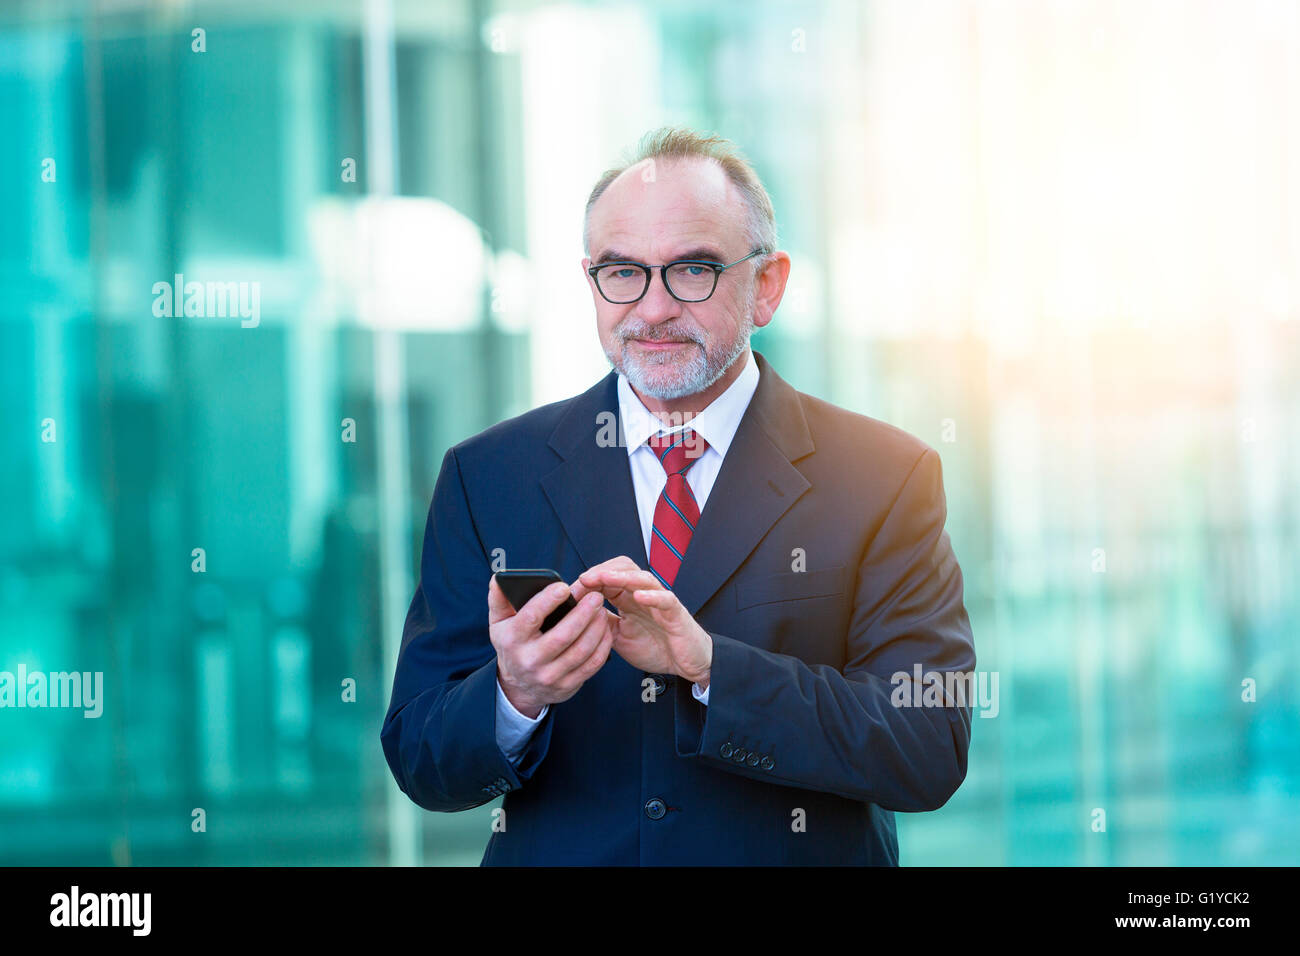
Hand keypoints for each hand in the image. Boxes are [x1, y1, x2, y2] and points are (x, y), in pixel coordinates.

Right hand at [488, 574, 614, 718]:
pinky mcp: (568, 685)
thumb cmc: (513, 645)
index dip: (548, 601)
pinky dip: (603, 645)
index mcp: (512, 640)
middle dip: (582, 614)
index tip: (564, 586)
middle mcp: (530, 660)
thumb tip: (498, 579)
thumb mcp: (499, 623)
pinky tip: (605, 629)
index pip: (531, 618)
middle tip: (596, 596)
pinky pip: (592, 664)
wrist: (520, 686)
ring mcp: (550, 676)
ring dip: (596, 628)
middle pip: (562, 636)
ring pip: (581, 650)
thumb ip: (499, 599)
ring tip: (602, 610)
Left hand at [578, 556, 712, 687]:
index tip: (572, 589)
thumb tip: (576, 614)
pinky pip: (665, 598)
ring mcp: (660, 600)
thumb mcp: (618, 637)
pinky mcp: (676, 612)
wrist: (686, 664)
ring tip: (604, 578)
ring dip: (622, 577)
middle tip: (584, 579)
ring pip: (642, 578)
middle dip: (602, 571)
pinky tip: (638, 596)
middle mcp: (643, 595)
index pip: (608, 578)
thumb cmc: (656, 647)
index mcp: (629, 599)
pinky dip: (652, 595)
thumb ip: (601, 623)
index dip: (591, 580)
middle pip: (624, 568)